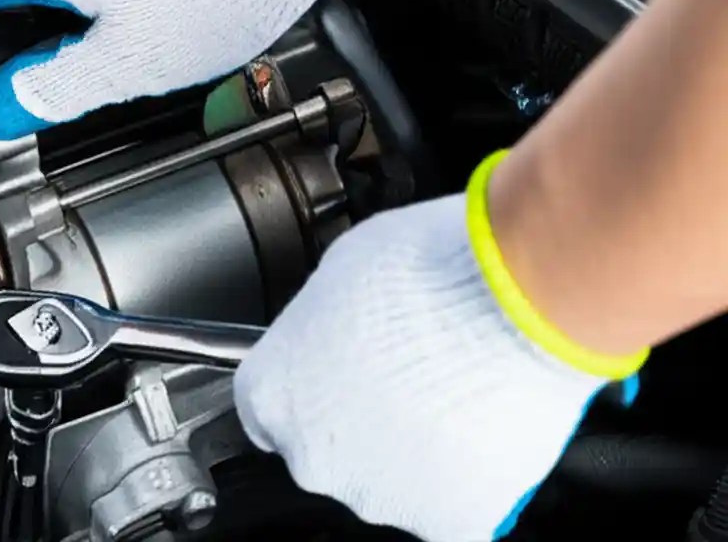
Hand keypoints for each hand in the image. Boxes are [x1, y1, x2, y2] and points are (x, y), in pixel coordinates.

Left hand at [233, 155, 646, 541]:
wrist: (517, 299)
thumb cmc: (430, 271)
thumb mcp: (339, 271)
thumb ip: (320, 321)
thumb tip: (333, 328)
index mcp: (273, 394)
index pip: (271, 408)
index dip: (311, 387)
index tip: (336, 374)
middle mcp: (313, 458)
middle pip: (326, 448)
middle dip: (360, 418)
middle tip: (405, 375)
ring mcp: (380, 496)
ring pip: (388, 480)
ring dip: (411, 446)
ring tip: (450, 391)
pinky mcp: (450, 519)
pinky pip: (452, 507)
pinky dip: (466, 477)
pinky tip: (479, 428)